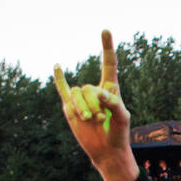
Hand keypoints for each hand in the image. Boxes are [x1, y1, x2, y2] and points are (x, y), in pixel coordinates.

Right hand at [54, 30, 134, 180]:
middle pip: (89, 88)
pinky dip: (59, 78)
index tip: (105, 30)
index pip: (109, 64)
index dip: (107, 47)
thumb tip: (97, 93)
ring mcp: (82, 98)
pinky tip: (57, 66)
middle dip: (94, 106)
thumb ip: (113, 103)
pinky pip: (63, 89)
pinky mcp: (71, 107)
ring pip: (77, 95)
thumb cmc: (119, 134)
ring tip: (91, 122)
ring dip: (83, 109)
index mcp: (111, 88)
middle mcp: (95, 90)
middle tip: (100, 120)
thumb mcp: (123, 118)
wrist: (106, 151)